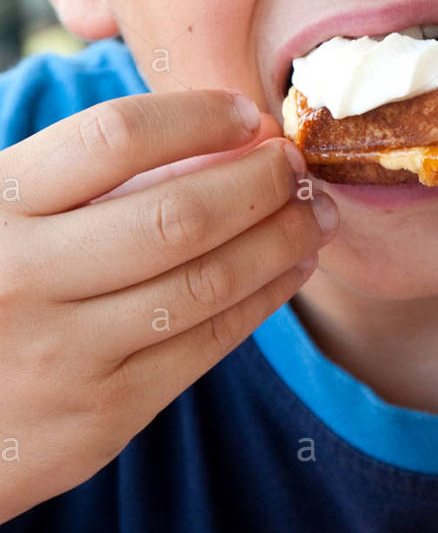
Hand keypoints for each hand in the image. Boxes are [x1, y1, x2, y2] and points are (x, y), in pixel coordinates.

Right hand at [0, 89, 337, 524]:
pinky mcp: (100, 418)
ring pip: (206, 283)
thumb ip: (76, 179)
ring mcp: (65, 354)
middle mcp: (26, 278)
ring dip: (279, 240)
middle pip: (178, 214)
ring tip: (314, 213)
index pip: (114, 138)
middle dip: (260, 181)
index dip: (195, 117)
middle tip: (296, 162)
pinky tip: (288, 270)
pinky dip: (262, 300)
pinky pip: (206, 346)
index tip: (244, 114)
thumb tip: (215, 140)